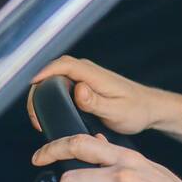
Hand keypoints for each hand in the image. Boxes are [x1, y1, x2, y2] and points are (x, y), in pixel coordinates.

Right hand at [27, 55, 159, 135]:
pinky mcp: (85, 84)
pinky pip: (63, 84)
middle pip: (54, 71)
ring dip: (44, 93)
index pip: (64, 65)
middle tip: (35, 114)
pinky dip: (53, 95)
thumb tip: (78, 90)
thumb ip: (95, 102)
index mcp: (94, 75)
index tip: (33, 85)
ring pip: (57, 77)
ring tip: (39, 117)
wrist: (149, 108)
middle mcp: (88, 72)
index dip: (45, 73)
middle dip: (39, 89)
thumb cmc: (136, 110)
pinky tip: (51, 111)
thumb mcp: (116, 111)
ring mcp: (86, 77)